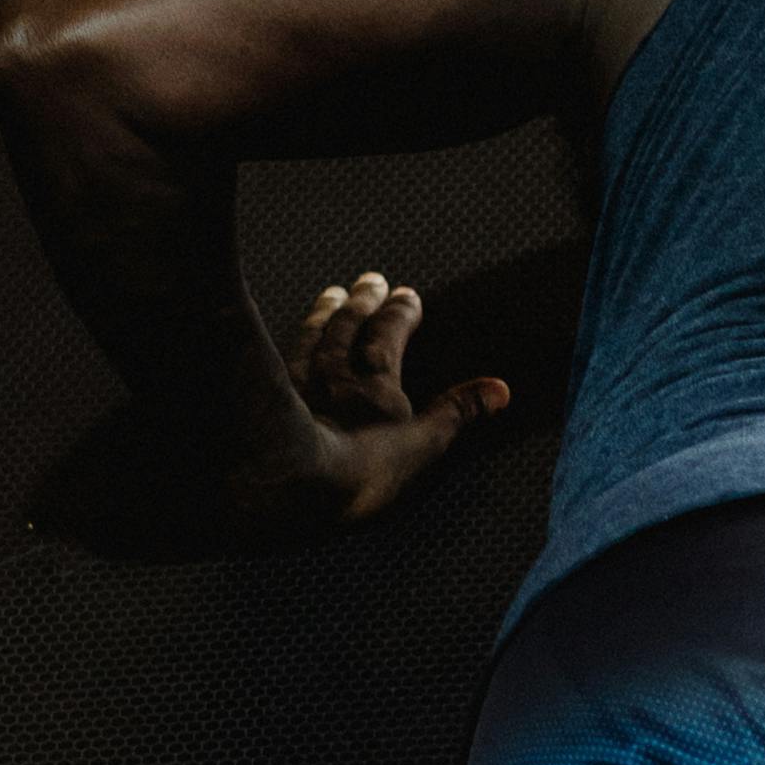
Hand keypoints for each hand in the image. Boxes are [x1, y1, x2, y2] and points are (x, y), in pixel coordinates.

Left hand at [214, 273, 509, 542]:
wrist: (287, 482)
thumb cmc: (356, 475)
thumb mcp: (421, 448)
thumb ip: (456, 413)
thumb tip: (500, 390)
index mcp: (376, 386)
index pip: (389, 337)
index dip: (399, 315)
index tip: (407, 294)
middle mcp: (335, 377)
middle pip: (348, 329)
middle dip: (362, 303)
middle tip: (370, 281)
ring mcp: (296, 388)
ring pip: (311, 338)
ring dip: (323, 314)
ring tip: (332, 295)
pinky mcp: (265, 401)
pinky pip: (280, 360)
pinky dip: (288, 342)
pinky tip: (287, 338)